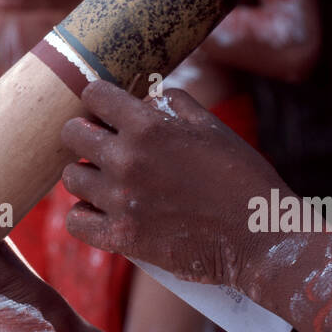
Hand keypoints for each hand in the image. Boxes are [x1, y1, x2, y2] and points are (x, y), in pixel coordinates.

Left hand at [59, 80, 290, 288]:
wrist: (260, 236)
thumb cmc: (242, 178)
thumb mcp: (213, 128)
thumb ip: (176, 105)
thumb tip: (151, 95)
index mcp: (149, 126)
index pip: (94, 95)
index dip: (98, 99)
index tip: (104, 110)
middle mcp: (127, 159)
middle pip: (71, 134)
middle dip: (84, 136)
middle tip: (100, 146)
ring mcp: (122, 200)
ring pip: (71, 178)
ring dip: (85, 177)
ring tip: (104, 182)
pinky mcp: (122, 237)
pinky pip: (76, 222)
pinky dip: (85, 217)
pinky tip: (100, 213)